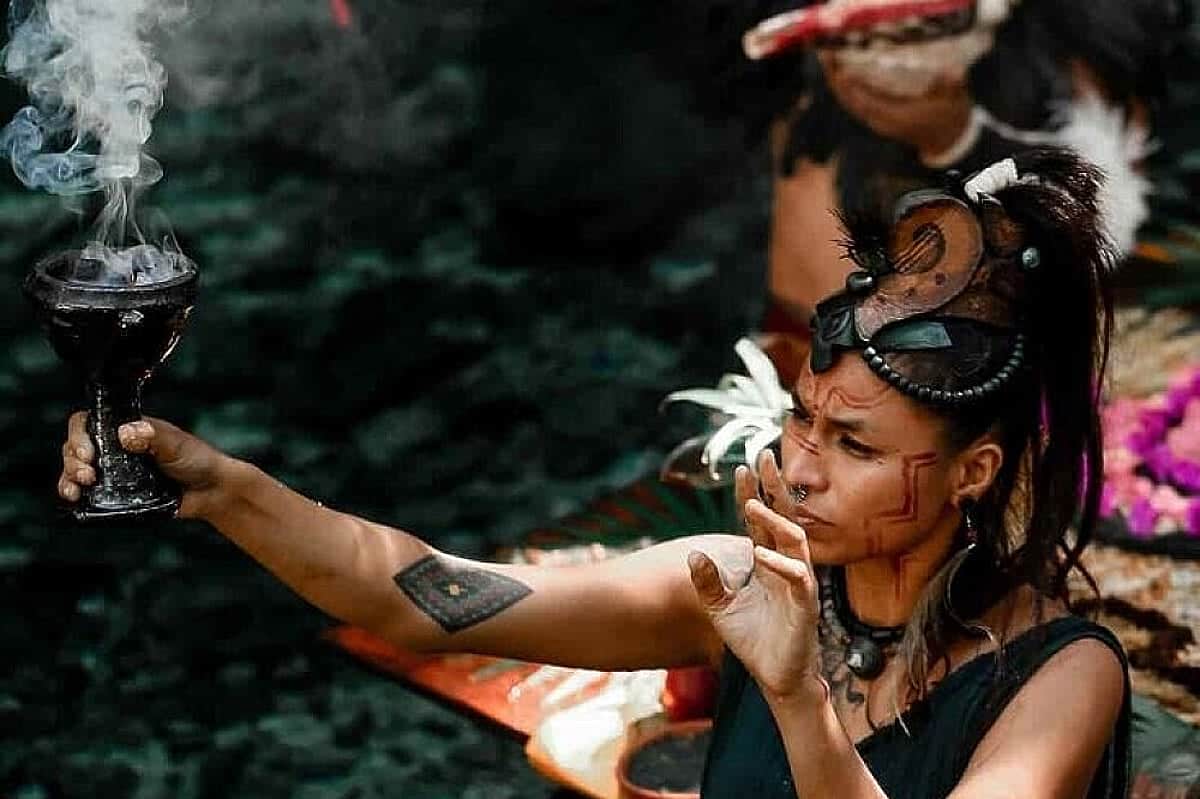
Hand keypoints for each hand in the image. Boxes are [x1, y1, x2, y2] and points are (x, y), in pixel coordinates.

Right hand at [58, 412, 234, 519]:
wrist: (211, 491)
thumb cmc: (198, 461)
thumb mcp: (176, 444)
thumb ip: (153, 437)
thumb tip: (127, 433)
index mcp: (127, 430)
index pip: (89, 423)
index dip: (80, 435)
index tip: (88, 453)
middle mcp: (115, 449)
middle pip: (75, 447)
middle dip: (72, 460)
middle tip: (87, 474)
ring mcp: (113, 472)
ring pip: (75, 469)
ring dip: (68, 477)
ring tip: (78, 488)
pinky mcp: (116, 494)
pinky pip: (88, 493)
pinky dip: (76, 495)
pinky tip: (76, 499)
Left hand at [690, 452, 822, 702]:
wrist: (775, 678)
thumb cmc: (753, 640)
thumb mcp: (720, 607)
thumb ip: (707, 580)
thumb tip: (692, 553)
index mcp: (768, 563)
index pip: (761, 522)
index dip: (752, 495)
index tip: (742, 469)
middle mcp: (786, 566)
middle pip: (785, 518)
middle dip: (775, 488)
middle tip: (765, 457)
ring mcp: (799, 584)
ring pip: (795, 541)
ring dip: (775, 521)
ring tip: (754, 505)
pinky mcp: (805, 606)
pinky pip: (798, 578)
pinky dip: (779, 564)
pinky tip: (761, 554)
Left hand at [818, 49, 971, 163]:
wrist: (946, 138)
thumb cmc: (950, 116)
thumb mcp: (956, 100)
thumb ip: (953, 86)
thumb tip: (953, 71)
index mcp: (896, 120)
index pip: (868, 105)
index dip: (854, 90)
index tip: (843, 73)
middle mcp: (881, 122)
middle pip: (852, 103)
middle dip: (837, 81)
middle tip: (828, 57)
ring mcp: (876, 120)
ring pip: (850, 102)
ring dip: (836, 82)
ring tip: (828, 58)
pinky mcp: (875, 115)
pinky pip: (854, 101)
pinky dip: (844, 87)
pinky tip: (837, 68)